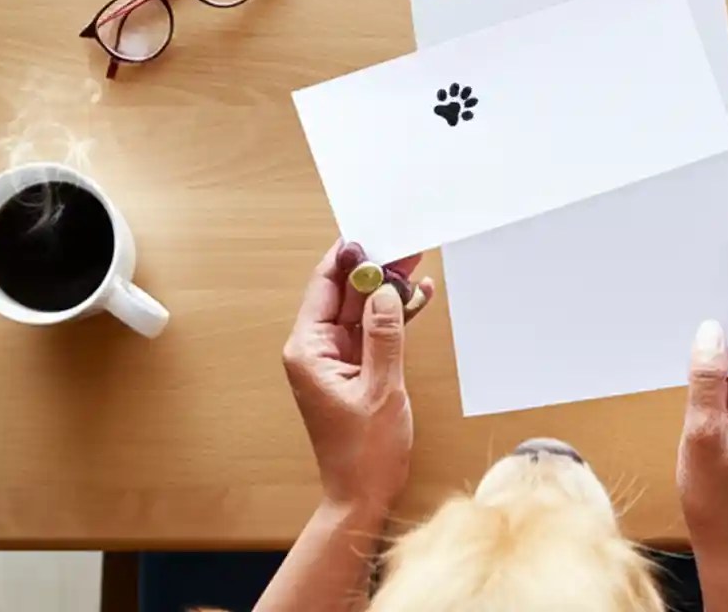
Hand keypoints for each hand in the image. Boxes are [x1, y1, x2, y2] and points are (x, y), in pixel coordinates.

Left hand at [281, 240, 435, 513]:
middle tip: (406, 246)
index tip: (371, 234)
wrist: (363, 494)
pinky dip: (394, 316)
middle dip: (375, 270)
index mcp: (308, 350)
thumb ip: (383, 335)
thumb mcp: (380, 388)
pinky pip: (374, 332)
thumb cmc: (363, 453)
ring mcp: (336, 359)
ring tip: (417, 264)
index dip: (347, 259)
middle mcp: (317, 349)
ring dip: (389, 290)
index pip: (324, 289)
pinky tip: (418, 298)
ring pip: (363, 310)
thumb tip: (385, 291)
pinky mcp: (356, 369)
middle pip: (345, 295)